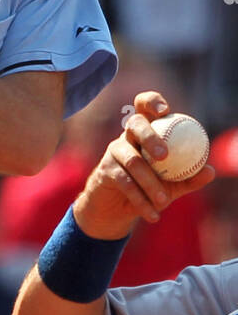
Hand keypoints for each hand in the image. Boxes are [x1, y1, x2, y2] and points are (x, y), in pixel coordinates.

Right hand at [73, 90, 214, 238]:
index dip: (151, 101)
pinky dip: (141, 200)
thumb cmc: (148, 189)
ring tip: (164, 201)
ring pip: (133, 161)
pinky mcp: (105, 171)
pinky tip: (153, 214)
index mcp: (145, 131)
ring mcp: (114, 152)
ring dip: (150, 183)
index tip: (165, 110)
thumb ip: (190, 177)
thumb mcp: (172, 184)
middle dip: (149, 136)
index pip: (144, 105)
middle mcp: (127, 136)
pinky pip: (125, 183)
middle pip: (135, 123)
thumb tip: (210, 171)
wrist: (117, 209)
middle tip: (164, 155)